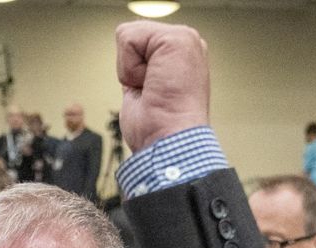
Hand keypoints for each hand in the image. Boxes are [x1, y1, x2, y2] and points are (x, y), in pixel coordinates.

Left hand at [116, 21, 211, 153]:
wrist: (171, 143)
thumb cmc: (158, 128)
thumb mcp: (141, 92)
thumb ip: (140, 71)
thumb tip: (131, 70)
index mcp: (182, 57)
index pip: (136, 44)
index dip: (131, 72)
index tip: (151, 96)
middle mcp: (187, 45)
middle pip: (131, 36)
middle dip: (130, 69)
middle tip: (152, 93)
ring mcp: (185, 39)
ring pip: (128, 36)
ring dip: (131, 70)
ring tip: (154, 89)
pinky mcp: (177, 38)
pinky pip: (128, 39)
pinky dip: (131, 68)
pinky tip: (153, 84)